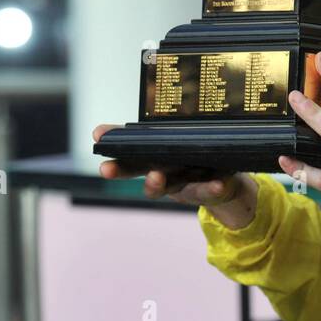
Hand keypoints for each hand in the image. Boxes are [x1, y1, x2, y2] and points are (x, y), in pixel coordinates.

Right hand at [92, 124, 258, 229]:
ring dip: (157, 183)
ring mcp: (184, 185)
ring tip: (154, 177)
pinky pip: (208, 191)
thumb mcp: (172, 146)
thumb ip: (145, 138)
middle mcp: (165, 174)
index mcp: (154, 160)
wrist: (223, 185)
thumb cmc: (191, 160)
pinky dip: (211, 188)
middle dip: (121, 170)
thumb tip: (102, 129)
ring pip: (167, 186)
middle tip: (105, 169)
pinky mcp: (207, 192)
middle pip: (137, 170)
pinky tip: (217, 183)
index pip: (129, 154)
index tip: (97, 136)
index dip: (112, 145)